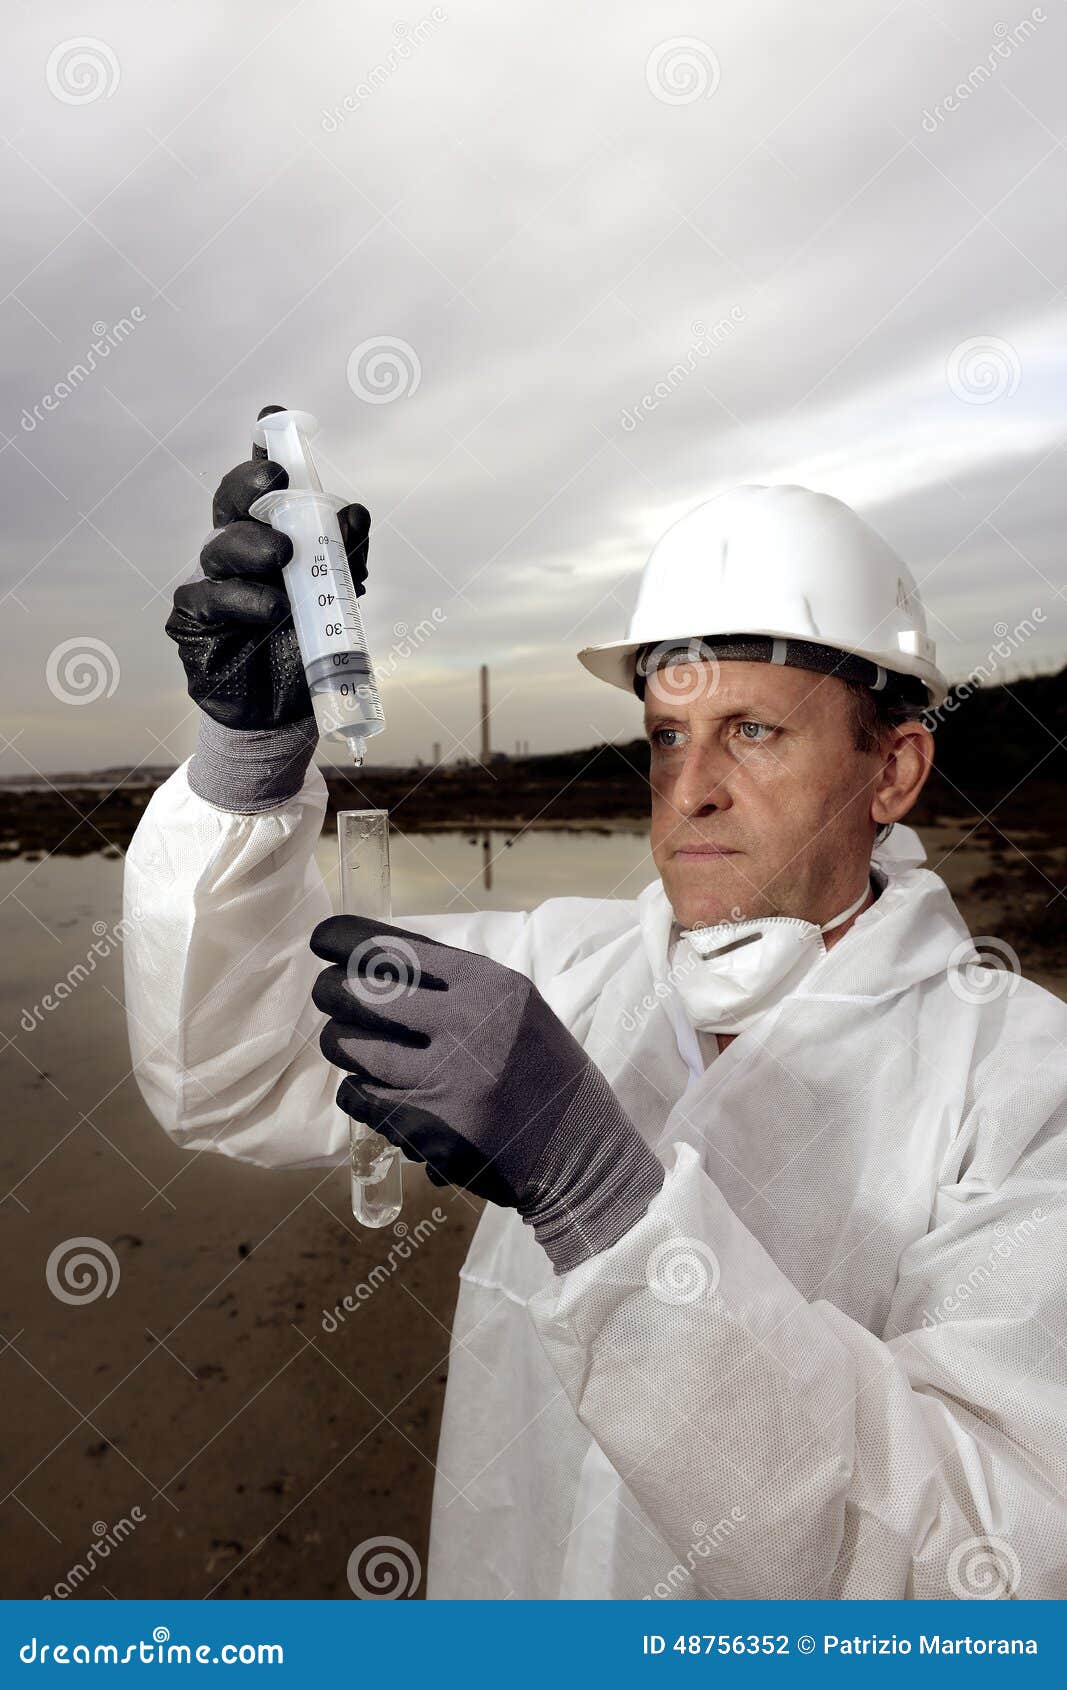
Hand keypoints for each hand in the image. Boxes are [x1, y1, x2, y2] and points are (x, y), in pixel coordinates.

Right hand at [165, 404, 370, 730]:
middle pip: (231, 501)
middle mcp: (235, 551)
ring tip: (284, 557)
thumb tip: (354, 514)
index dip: (263, 450)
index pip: (262, 485)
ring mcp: (208, 582)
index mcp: (268, 534)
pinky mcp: (192, 620)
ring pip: (220, 545)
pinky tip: (271, 610)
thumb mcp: (339, 598)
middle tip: (276, 479)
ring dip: (252, 545)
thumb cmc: (308, 645)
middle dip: (250, 481)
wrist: (287, 710)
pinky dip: (242, 599)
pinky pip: (209, 597)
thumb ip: (346, 556)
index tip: (271, 420)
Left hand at [310, 915, 664, 1272]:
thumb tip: (380, 960)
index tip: (321, 940)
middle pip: (364, 992)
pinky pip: (361, 1098)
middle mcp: (468, 1023)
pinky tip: (366, 1089)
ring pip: (354, 1047)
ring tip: (344, 1043)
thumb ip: (460, 987)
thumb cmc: (546, 1075)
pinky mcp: (430, 1128)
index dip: (347, 939)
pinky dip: (355, 1092)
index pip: (400, 947)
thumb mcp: (518, 1010)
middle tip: (327, 996)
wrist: (581, 1152)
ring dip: (340, 1043)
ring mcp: (447, 1078)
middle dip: (332, 992)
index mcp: (491, 985)